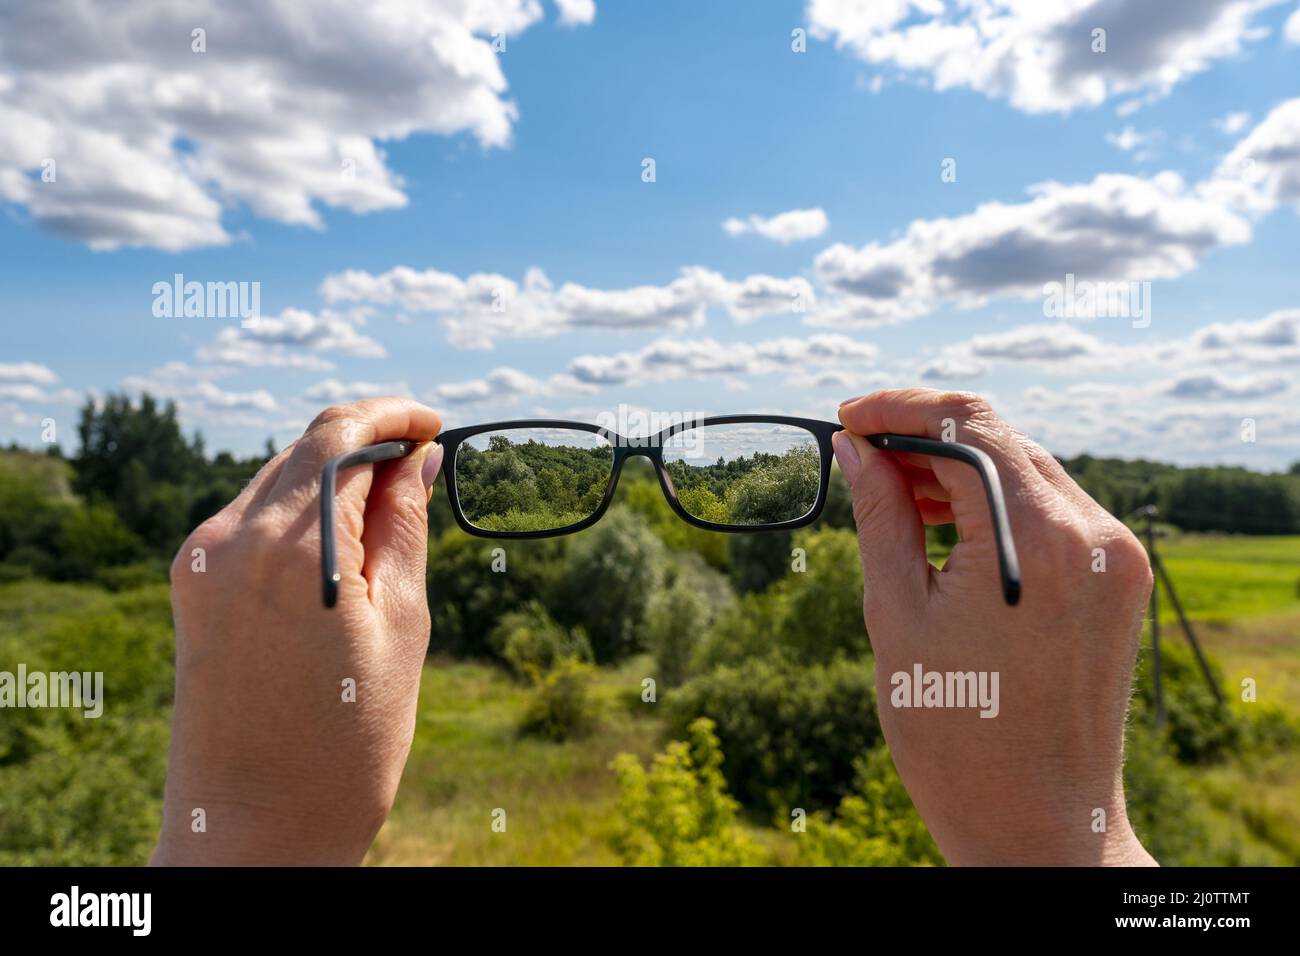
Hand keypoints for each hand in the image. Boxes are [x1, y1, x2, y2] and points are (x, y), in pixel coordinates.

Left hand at [151, 398, 443, 865]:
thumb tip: (419, 459)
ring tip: (387, 516)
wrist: (253, 832)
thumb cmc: (347, 744)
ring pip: (279, 478)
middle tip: (423, 470)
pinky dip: (300, 512)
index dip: (395, 415)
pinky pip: (252, 517)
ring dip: (334, 476)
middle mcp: (234, 539)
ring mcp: (203, 561)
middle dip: (368, 443)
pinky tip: (338, 550)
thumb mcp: (402, 627)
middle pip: (307, 447)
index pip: (343, 433)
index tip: (435, 426)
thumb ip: (406, 528)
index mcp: (297, 548)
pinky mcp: (191, 585)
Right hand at [834, 389, 1155, 865]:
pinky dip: (994, 505)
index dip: (898, 408)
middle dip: (923, 437)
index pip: (967, 425)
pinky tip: (944, 526)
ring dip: (958, 470)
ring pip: (1025, 470)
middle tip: (859, 459)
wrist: (1038, 825)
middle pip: (1000, 441)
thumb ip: (878, 516)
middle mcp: (1091, 535)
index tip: (848, 419)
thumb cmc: (954, 734)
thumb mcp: (896, 615)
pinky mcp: (1119, 579)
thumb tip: (854, 448)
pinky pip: (1050, 510)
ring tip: (893, 497)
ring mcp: (1115, 556)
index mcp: (1032, 542)